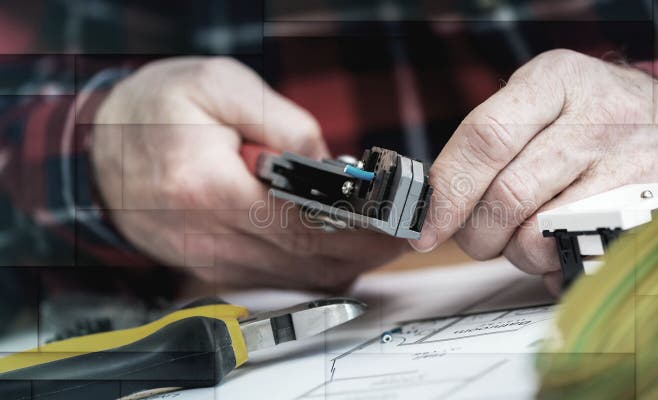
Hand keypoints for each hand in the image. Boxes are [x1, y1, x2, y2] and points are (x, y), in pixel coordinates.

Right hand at [92, 57, 405, 290]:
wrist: (97, 149)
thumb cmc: (155, 109)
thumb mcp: (219, 87)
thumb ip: (284, 124)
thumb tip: (331, 166)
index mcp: (207, 187)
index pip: (300, 221)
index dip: (357, 226)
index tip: (396, 220)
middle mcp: (208, 235)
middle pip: (306, 258)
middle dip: (364, 248)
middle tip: (402, 230)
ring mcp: (208, 259)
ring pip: (295, 275)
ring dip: (345, 260)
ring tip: (380, 236)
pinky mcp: (212, 266)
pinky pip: (276, 277)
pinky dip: (315, 266)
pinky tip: (339, 246)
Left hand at [411, 50, 657, 294]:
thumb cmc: (585, 114)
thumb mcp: (539, 98)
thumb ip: (485, 141)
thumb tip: (434, 208)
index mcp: (556, 80)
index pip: (487, 138)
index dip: (450, 191)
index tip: (427, 227)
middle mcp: (598, 118)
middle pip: (509, 196)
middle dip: (478, 233)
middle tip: (477, 236)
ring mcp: (631, 165)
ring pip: (541, 235)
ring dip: (517, 251)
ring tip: (527, 233)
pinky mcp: (651, 211)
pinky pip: (580, 259)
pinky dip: (554, 266)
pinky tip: (560, 244)